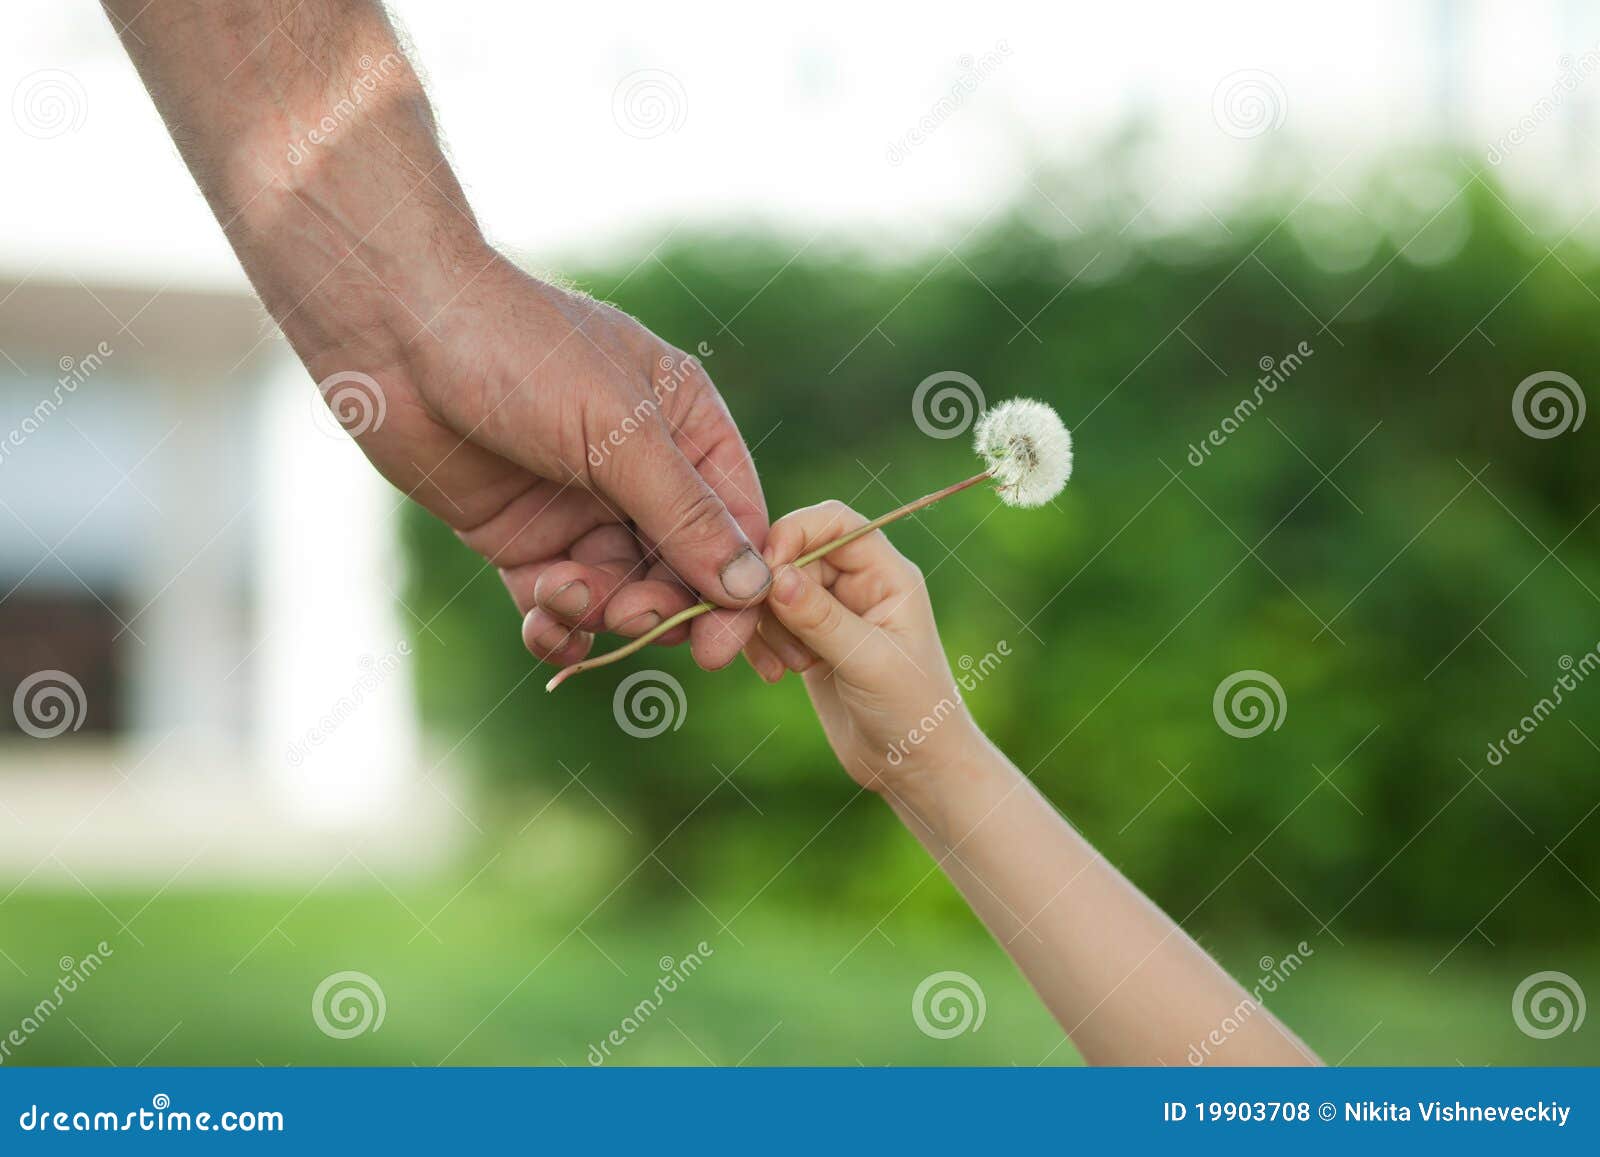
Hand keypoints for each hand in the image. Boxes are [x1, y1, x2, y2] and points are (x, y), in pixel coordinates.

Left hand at [306, 251, 770, 672]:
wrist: (394, 332)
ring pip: (621, 594)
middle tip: (632, 615)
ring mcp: (581, 507)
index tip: (721, 647)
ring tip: (562, 594)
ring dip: (600, 612)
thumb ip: (685, 515)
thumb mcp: (619, 433)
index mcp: (687, 426)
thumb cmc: (521, 354)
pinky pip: (558, 603)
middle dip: (661, 605)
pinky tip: (542, 627)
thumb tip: (753, 588)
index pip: (738, 524)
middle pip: (683, 571)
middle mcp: (642, 472)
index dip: (737, 591)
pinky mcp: (522, 537)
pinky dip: (557, 626)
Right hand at [748, 501, 980, 790]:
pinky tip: (775, 675)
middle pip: (794, 552)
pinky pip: (767, 621)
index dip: (794, 533)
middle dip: (770, 588)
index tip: (765, 571)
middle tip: (760, 630)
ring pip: (773, 588)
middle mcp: (858, 583)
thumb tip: (775, 576)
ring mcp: (831, 612)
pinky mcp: (808, 640)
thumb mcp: (868, 662)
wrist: (913, 768)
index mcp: (886, 573)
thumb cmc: (913, 713)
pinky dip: (759, 642)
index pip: (833, 522)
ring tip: (787, 667)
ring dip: (765, 622)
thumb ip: (821, 619)